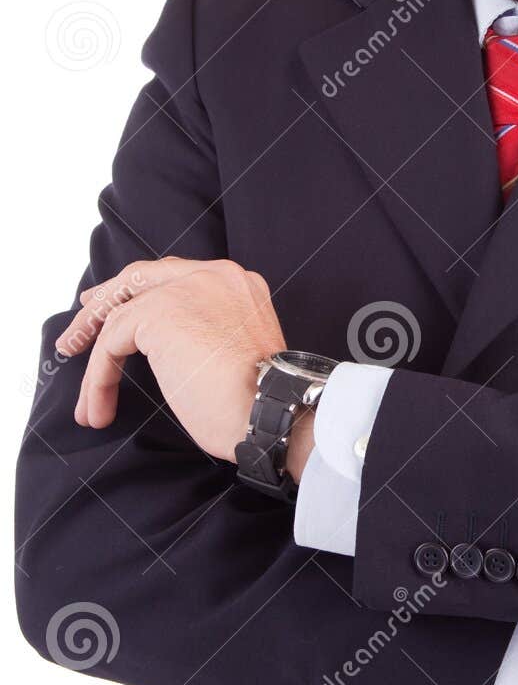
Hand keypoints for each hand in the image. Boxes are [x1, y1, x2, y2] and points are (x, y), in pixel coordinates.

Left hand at [55, 258, 285, 461]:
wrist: (272, 409)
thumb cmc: (260, 400)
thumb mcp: (235, 353)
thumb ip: (206, 333)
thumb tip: (165, 346)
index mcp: (235, 283)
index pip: (174, 276)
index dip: (138, 293)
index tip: (111, 310)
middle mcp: (212, 276)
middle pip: (139, 279)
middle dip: (102, 304)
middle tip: (78, 330)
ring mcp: (184, 289)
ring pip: (120, 316)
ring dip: (96, 363)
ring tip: (86, 403)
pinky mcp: (158, 313)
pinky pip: (111, 343)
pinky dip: (98, 378)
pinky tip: (98, 406)